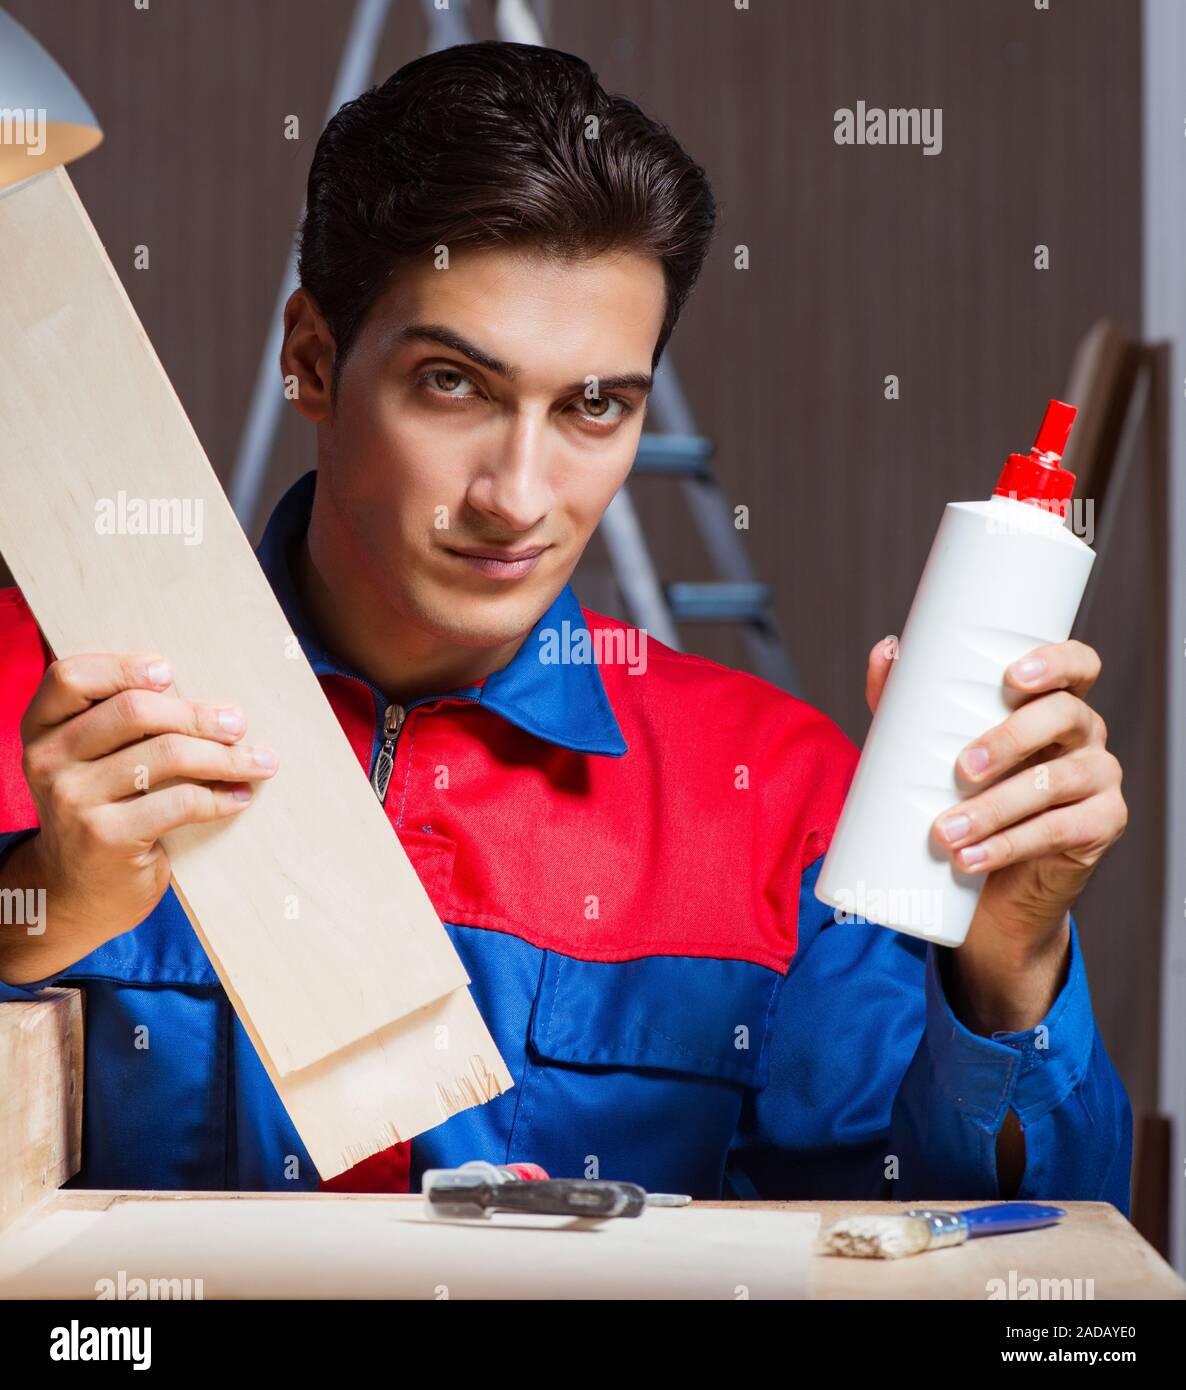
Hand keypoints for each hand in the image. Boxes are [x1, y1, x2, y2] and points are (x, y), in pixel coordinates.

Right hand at [9, 653, 277, 963]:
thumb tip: (208, 699)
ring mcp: (73, 800)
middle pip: (133, 711)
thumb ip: (118, 725)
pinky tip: (241, 796)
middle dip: (198, 715)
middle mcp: (47, 760)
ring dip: (225, 757)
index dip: (123, 667)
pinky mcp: (105, 837)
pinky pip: (179, 802)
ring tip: (260, 761)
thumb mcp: (89, 762)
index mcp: (41, 728)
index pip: (71, 677)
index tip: (170, 671)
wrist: (75, 892)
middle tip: (238, 724)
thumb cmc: (99, 811)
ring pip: (166, 754)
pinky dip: (220, 797)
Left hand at [865, 635, 1126, 1028]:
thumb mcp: (936, 745)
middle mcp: (1086, 733)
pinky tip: (971, 858)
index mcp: (1055, 701)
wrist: (998, 878)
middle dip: (1010, 739)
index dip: (1056, 662)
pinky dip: (1007, 846)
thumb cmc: (971, 793)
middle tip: (963, 767)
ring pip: (1054, 781)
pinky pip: (1057, 831)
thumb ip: (909, 700)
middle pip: (1064, 716)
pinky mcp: (1102, 825)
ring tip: (946, 830)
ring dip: (995, 807)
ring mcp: (1100, 778)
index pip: (1078, 664)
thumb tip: (886, 651)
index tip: (1012, 677)